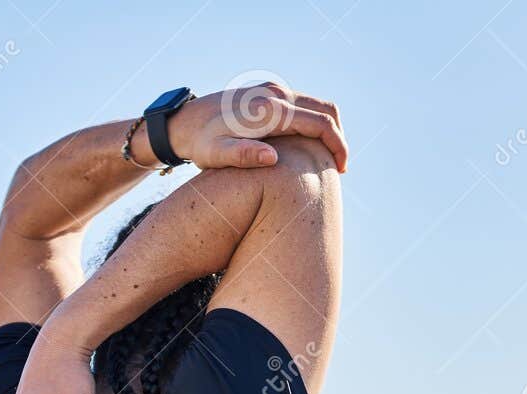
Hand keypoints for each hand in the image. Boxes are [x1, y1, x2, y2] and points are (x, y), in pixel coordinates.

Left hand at [170, 83, 347, 171]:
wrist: (184, 121)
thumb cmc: (200, 144)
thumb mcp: (216, 155)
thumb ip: (243, 156)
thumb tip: (272, 157)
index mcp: (270, 111)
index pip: (320, 123)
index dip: (338, 147)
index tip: (341, 170)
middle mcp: (275, 93)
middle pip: (325, 110)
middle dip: (339, 139)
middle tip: (340, 168)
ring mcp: (273, 90)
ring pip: (317, 106)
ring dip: (328, 131)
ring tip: (327, 160)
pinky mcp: (269, 93)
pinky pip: (303, 106)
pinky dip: (315, 124)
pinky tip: (309, 149)